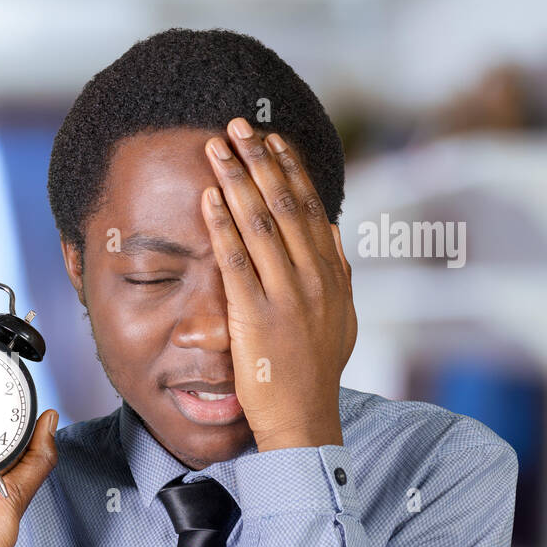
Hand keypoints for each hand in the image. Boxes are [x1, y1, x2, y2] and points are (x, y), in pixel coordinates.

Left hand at [200, 117, 357, 450]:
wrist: (304, 420)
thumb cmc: (312, 373)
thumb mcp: (338, 318)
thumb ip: (336, 273)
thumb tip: (334, 231)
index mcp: (331, 275)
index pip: (311, 208)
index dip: (291, 169)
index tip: (273, 138)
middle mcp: (313, 278)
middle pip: (285, 204)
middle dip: (260, 160)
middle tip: (237, 125)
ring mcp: (286, 296)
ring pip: (260, 224)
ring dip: (237, 181)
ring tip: (216, 147)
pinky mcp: (255, 317)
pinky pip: (236, 261)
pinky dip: (221, 226)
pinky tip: (208, 198)